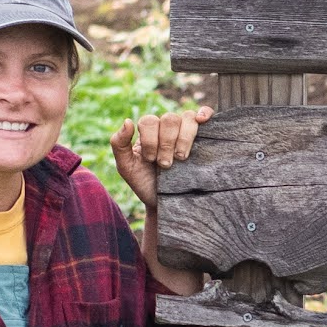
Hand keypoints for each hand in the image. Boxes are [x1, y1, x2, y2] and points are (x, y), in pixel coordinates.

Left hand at [112, 106, 209, 294]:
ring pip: (185, 118)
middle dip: (165, 143)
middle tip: (167, 166)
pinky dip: (205, 113)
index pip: (149, 121)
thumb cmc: (149, 192)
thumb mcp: (128, 172)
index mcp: (147, 136)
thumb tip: (124, 122)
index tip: (153, 164)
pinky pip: (204, 116)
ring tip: (181, 161)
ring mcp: (186, 135)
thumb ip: (119, 148)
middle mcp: (166, 131)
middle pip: (167, 118)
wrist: (172, 212)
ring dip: (182, 138)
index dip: (151, 141)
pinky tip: (208, 117)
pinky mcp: (204, 141)